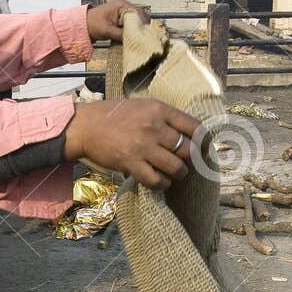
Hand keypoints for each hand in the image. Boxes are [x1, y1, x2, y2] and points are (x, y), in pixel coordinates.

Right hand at [64, 97, 198, 188]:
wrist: (86, 126)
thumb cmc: (115, 116)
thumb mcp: (143, 106)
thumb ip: (164, 117)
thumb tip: (189, 134)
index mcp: (159, 109)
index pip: (194, 127)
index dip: (205, 141)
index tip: (206, 148)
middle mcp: (154, 127)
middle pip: (188, 150)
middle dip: (190, 160)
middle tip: (185, 162)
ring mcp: (142, 146)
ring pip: (176, 167)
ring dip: (178, 174)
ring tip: (174, 174)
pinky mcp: (131, 163)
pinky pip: (156, 180)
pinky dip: (162, 184)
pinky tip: (160, 181)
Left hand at [86, 0, 147, 43]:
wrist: (84, 25)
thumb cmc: (92, 23)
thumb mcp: (107, 30)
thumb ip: (120, 34)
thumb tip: (132, 39)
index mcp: (121, 5)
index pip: (138, 12)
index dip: (142, 22)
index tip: (143, 32)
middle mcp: (124, 7)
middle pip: (139, 16)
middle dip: (141, 26)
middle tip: (141, 37)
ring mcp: (123, 12)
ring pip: (136, 21)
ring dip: (136, 29)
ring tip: (136, 38)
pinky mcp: (122, 19)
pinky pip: (131, 24)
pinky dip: (132, 31)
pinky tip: (130, 37)